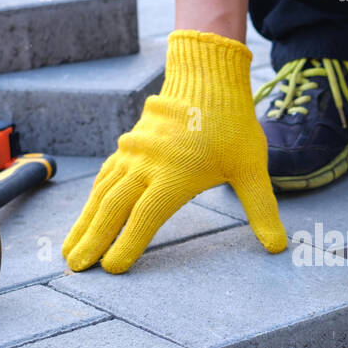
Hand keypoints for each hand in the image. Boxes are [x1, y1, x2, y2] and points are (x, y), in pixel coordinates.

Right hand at [63, 30, 285, 272]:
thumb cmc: (232, 124)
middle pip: (113, 209)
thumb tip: (278, 246)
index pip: (145, 217)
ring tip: (69, 251)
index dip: (127, 244)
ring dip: (84, 224)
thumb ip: (261, 209)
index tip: (112, 269)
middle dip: (93, 240)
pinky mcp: (127, 147)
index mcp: (176, 174)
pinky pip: (104, 178)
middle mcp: (147, 165)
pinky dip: (91, 201)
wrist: (206, 77)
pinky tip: (83, 218)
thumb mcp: (252, 167)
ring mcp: (133, 154)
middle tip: (76, 268)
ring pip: (101, 194)